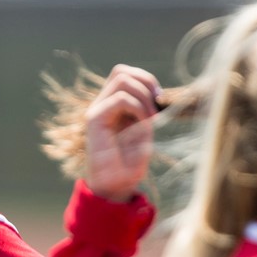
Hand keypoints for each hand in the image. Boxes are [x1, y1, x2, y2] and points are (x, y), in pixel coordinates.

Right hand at [83, 65, 162, 199]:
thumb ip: (146, 109)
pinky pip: (120, 98)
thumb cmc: (130, 163)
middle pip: (121, 71)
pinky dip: (139, 107)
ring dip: (143, 94)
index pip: (126, 75)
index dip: (146, 80)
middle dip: (145, 81)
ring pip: (121, 78)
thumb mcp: (144, 130)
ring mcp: (97, 109)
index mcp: (113, 104)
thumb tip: (157, 91)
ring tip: (151, 117)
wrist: (116, 185)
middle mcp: (102, 104)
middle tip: (158, 103)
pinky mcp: (94, 119)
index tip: (161, 100)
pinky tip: (145, 123)